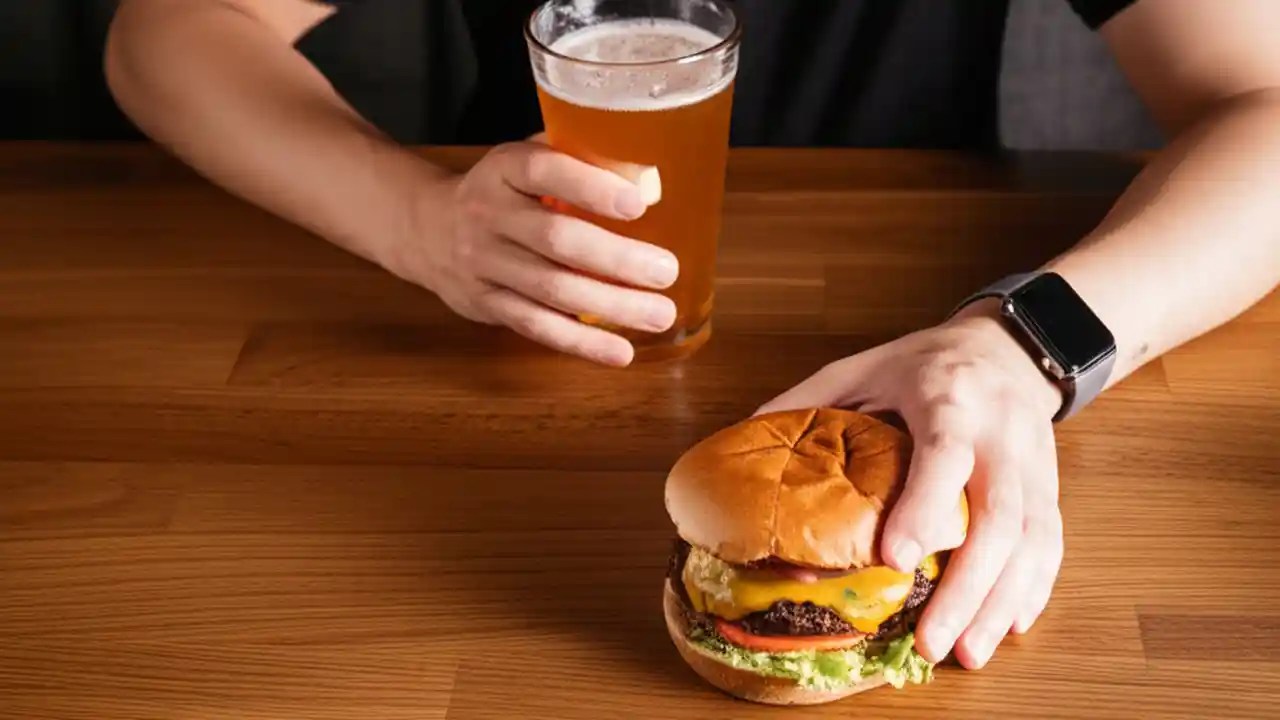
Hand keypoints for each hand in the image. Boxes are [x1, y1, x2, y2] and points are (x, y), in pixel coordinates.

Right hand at [387, 138, 677, 366]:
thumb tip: (650, 178)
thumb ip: (579, 161)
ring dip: (610, 305)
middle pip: (555, 240)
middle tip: (665, 271)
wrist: (426, 228)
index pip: (545, 171)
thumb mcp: (527, 160)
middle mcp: (488, 214)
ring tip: (660, 315)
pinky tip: (620, 352)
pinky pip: (536, 326)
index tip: (638, 204)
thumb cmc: (502, 190)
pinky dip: (580, 341)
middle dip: (615, 258)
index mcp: (504, 168)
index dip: (591, 188)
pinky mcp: (485, 304)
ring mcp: (482, 263)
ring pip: (550, 289)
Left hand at [757, 302, 1065, 668]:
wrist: (1007, 349)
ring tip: (967, 652)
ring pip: (1031, 540)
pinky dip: (1034, 590)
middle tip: (930, 642)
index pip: (944, 454)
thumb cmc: (924, 365)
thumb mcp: (862, 366)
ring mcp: (1034, 463)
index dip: (925, 506)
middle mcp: (1001, 434)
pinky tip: (1008, 626)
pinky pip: (1051, 544)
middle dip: (967, 586)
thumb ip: (811, 401)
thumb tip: (749, 442)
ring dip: (1001, 603)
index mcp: (948, 398)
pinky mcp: (1050, 487)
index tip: (895, 558)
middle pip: (999, 516)